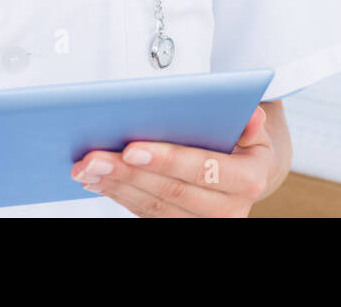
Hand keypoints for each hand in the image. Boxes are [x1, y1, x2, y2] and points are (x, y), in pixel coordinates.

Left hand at [72, 106, 273, 216]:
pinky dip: (118, 195)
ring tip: (86, 167)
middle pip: (170, 191)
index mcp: (248, 180)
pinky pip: (146, 213)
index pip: (204, 169)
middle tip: (94, 157)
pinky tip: (97, 180)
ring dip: (115, 186)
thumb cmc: (245, 143)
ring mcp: (202, 222)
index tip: (132, 149)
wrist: (249, 175)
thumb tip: (250, 115)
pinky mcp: (181, 226)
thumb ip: (249, 121)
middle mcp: (228, 210)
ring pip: (152, 206)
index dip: (167, 160)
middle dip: (128, 173)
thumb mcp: (254, 128)